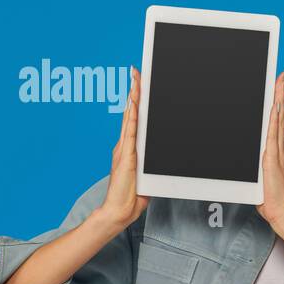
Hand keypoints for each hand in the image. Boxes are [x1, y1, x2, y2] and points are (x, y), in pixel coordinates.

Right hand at [97, 66, 149, 230]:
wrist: (119, 210)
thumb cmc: (132, 195)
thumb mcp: (146, 175)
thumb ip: (151, 164)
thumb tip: (163, 161)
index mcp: (130, 148)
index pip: (134, 119)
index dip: (136, 101)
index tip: (138, 85)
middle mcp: (125, 145)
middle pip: (131, 113)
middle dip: (134, 92)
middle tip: (136, 73)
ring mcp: (124, 149)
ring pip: (130, 118)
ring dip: (134, 99)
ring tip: (136, 81)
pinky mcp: (126, 156)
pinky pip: (130, 133)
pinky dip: (132, 118)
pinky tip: (134, 106)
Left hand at [256, 69, 283, 226]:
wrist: (281, 211)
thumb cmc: (272, 198)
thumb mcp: (264, 177)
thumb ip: (261, 167)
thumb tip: (255, 163)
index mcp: (276, 150)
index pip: (277, 122)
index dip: (278, 104)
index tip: (279, 89)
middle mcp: (277, 147)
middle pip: (279, 115)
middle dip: (279, 94)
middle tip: (282, 76)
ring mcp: (275, 151)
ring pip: (277, 120)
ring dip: (278, 100)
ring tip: (279, 82)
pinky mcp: (271, 158)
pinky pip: (273, 134)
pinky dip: (275, 119)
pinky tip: (275, 106)